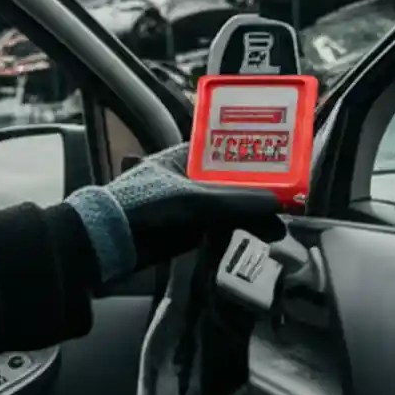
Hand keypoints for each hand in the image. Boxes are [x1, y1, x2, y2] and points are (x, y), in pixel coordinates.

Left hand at [65, 144, 285, 281]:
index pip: (225, 148)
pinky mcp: (187, 231)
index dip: (253, 153)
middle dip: (259, 191)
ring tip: (280, 225)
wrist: (104, 245)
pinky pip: (221, 227)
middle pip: (231, 180)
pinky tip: (262, 236)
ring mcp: (187, 205)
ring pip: (229, 206)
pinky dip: (240, 230)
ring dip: (253, 214)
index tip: (281, 160)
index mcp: (183, 157)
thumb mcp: (192, 201)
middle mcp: (187, 177)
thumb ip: (235, 203)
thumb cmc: (143, 208)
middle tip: (290, 197)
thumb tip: (278, 204)